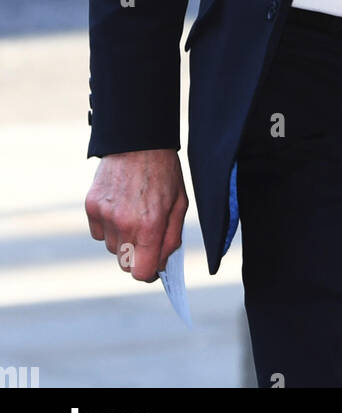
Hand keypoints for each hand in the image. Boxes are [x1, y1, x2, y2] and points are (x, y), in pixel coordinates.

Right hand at [85, 149, 187, 281]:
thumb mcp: (180, 204)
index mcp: (149, 224)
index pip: (141, 272)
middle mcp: (124, 223)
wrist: (137, 140)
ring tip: (134, 214)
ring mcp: (104, 215)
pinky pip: (99, 233)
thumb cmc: (164, 172)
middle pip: (125, 265)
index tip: (154, 266)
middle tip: (146, 236)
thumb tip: (162, 266)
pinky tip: (120, 206)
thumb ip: (171, 238)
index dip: (149, 272)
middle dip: (137, 257)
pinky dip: (108, 227)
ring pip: (112, 248)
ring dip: (123, 240)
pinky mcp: (91, 206)